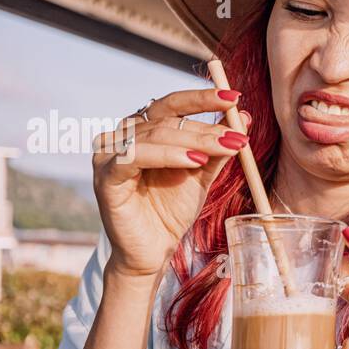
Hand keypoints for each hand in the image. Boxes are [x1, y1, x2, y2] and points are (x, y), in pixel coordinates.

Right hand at [93, 89, 252, 277]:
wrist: (153, 251)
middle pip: (166, 120)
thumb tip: (242, 114)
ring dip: (194, 140)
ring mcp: (109, 155)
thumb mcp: (201, 174)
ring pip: (154, 136)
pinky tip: (194, 161)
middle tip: (237, 134)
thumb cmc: (172, 211)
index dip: (202, 99)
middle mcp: (121, 136)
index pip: (172, 105)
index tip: (234, 97)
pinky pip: (135, 157)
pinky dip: (167, 156)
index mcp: (142, 130)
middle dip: (206, 127)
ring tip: (224, 146)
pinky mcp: (106, 177)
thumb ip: (217, 146)